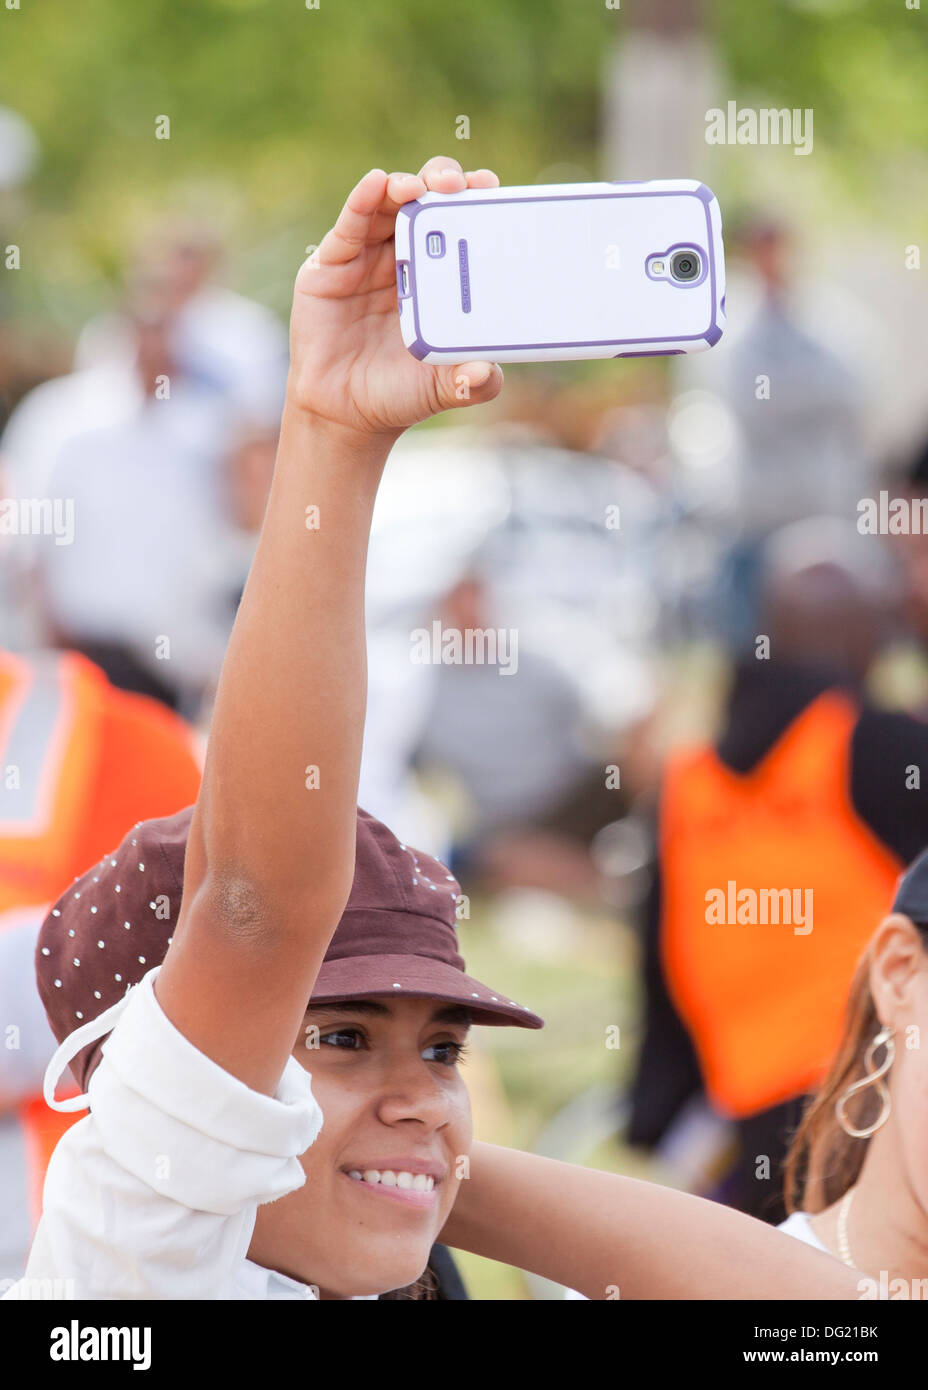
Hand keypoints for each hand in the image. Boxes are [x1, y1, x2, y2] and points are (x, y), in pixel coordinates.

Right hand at [287, 157, 503, 440]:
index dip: (476, 201)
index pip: (462, 226)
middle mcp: (407, 257)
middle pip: (427, 201)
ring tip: (417, 187)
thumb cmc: (401, 392)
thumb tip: (486, 374)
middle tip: (458, 186)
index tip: (491, 189)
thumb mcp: (444, 388)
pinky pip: (351, 225)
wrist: (347, 414)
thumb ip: (472, 383)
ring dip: (405, 185)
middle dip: (443, 182)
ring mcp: (369, 256)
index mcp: (441, 277)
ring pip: (389, 204)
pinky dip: (363, 200)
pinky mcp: (333, 264)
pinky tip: (376, 185)